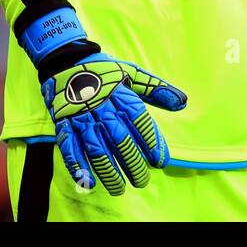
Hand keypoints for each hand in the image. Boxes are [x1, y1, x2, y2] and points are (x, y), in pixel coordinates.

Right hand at [17, 2, 186, 193]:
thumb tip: (183, 102)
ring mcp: (81, 115)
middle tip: (142, 180)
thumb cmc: (104, 70)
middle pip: (120, 139)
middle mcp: (102, 106)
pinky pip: (68, 144)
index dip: (150, 141)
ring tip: (119, 188)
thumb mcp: (132, 73)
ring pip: (96, 147)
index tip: (160, 161)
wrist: (66, 58)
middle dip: (132, 162)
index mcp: (121, 93)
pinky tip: (87, 180)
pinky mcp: (63, 121)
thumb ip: (157, 89)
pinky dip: (76, 163)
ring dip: (107, 170)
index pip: (139, 120)